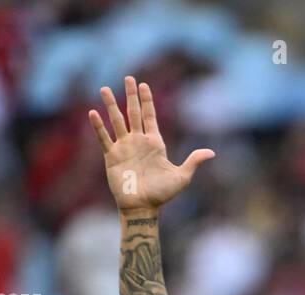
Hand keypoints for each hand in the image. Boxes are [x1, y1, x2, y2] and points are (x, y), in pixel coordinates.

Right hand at [89, 76, 214, 214]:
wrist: (143, 207)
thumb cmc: (162, 194)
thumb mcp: (181, 177)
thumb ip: (193, 161)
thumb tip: (211, 152)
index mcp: (155, 143)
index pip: (150, 117)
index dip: (147, 101)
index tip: (144, 85)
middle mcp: (138, 142)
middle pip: (133, 113)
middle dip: (131, 95)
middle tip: (128, 77)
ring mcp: (124, 147)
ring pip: (116, 121)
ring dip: (111, 105)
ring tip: (105, 89)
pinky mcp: (112, 156)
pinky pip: (104, 138)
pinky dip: (98, 126)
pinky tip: (93, 113)